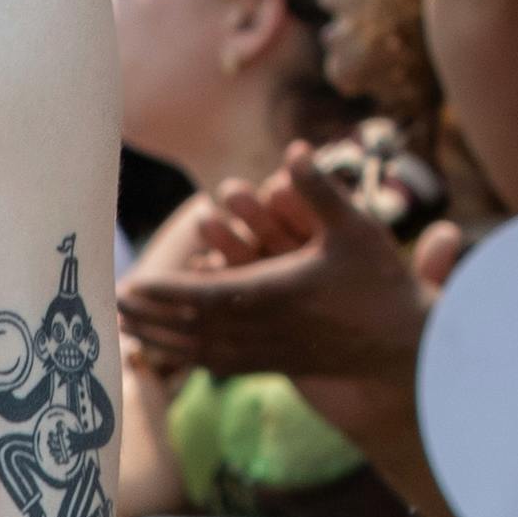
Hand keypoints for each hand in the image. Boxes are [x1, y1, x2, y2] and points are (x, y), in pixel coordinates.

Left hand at [114, 153, 427, 384]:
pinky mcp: (275, 367)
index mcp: (272, 295)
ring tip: (125, 328)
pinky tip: (172, 352)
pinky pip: (219, 364)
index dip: (162, 290)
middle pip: (187, 325)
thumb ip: (320, 190)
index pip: (202, 294)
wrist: (407, 349)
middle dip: (147, 314)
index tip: (129, 284)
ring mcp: (266, 354)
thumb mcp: (356, 229)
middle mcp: (262, 330)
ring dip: (159, 338)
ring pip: (198, 350)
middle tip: (110, 302)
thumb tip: (294, 149)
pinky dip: (188, 356)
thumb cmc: (382, 285)